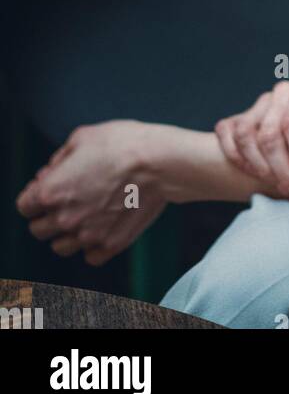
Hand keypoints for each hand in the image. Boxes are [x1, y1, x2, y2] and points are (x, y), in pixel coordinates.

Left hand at [15, 120, 166, 265]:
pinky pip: (90, 256)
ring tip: (85, 214)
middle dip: (47, 215)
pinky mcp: (110, 245)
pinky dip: (92, 245)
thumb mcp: (83, 137)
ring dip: (67, 233)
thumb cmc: (122, 143)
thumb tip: (49, 174)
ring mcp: (88, 236)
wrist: (159, 162)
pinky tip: (102, 226)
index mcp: (52, 192)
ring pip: (61, 247)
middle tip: (67, 200)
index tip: (48, 188)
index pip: (25, 206)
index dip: (34, 195)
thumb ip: (58, 160)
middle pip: (38, 230)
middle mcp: (65, 219)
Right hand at [214, 69, 288, 202]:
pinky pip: (229, 135)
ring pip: (246, 137)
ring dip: (262, 171)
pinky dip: (239, 161)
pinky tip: (260, 178)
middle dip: (284, 173)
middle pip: (269, 135)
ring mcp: (262, 102)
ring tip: (286, 190)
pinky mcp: (244, 114)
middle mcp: (285, 90)